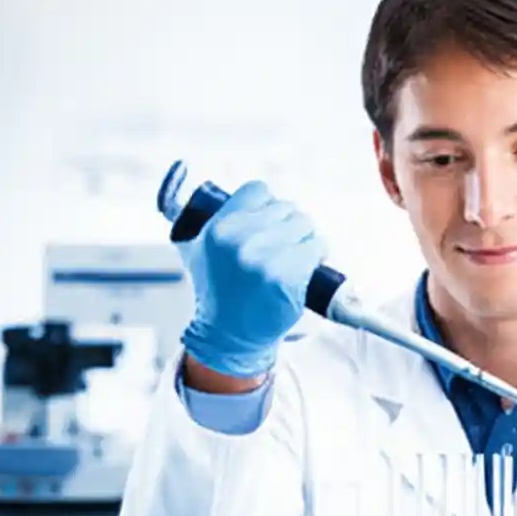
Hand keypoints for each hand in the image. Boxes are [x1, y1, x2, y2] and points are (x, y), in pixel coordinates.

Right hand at [175, 181, 326, 378]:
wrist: (229, 335)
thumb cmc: (217, 292)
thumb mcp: (198, 251)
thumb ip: (207, 219)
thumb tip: (206, 180)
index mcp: (218, 228)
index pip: (258, 190)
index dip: (267, 205)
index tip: (270, 221)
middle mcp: (240, 240)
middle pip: (286, 208)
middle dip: (290, 225)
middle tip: (285, 247)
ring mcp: (265, 259)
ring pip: (305, 225)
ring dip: (307, 239)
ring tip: (297, 257)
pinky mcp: (288, 277)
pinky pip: (317, 247)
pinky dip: (318, 255)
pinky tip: (308, 267)